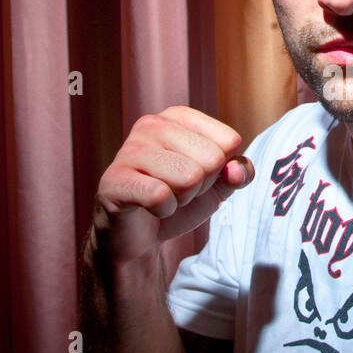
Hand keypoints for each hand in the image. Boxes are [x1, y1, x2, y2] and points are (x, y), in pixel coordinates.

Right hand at [91, 106, 253, 264]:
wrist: (140, 236)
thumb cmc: (178, 202)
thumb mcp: (218, 186)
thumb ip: (239, 173)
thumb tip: (237, 170)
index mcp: (179, 117)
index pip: (229, 141)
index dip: (219, 170)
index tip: (195, 176)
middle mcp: (152, 124)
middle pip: (211, 160)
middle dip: (200, 187)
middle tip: (176, 191)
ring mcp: (129, 149)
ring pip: (188, 178)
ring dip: (182, 200)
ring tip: (163, 197)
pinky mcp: (114, 179)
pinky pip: (161, 196)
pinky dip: (163, 211)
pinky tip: (149, 208)